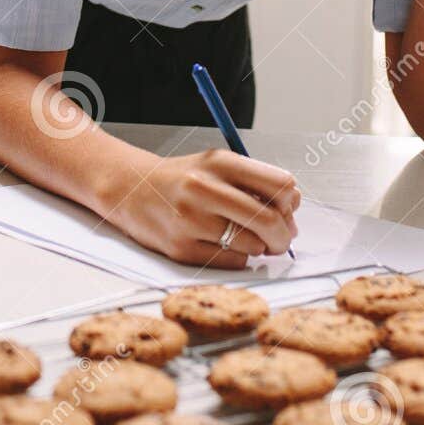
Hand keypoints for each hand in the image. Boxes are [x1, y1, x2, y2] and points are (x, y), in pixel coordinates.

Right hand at [101, 149, 300, 268]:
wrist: (130, 189)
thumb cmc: (182, 179)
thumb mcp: (217, 166)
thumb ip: (254, 182)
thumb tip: (293, 213)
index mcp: (220, 162)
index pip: (280, 184)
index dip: (291, 202)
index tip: (287, 209)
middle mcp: (205, 189)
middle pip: (270, 219)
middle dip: (284, 235)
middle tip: (282, 239)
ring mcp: (191, 221)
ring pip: (253, 245)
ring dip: (261, 247)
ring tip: (250, 240)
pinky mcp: (182, 249)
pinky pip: (233, 262)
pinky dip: (240, 258)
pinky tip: (227, 246)